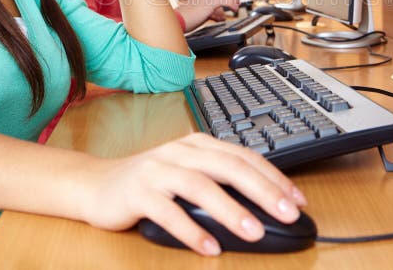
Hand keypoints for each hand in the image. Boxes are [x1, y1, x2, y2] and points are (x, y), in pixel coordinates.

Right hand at [78, 133, 305, 255]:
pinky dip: (191, 230)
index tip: (297, 199)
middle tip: (287, 213)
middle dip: (262, 190)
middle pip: (228, 167)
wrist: (95, 185)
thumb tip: (264, 206)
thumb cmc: (150, 182)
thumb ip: (219, 181)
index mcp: (198, 145)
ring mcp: (157, 170)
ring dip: (230, 210)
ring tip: (253, 232)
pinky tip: (209, 248)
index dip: (273, 177)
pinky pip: (168, 211)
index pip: (243, 156)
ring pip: (200, 186)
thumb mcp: (187, 173)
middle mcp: (180, 152)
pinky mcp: (137, 193)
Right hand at [177, 0, 240, 31]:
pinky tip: (234, 9)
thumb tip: (221, 17)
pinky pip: (225, 0)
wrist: (178, 20)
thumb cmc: (184, 20)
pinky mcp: (210, 3)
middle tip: (236, 3)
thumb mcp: (200, 16)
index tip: (230, 4)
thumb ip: (212, 15)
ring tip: (236, 7)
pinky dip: (232, 4)